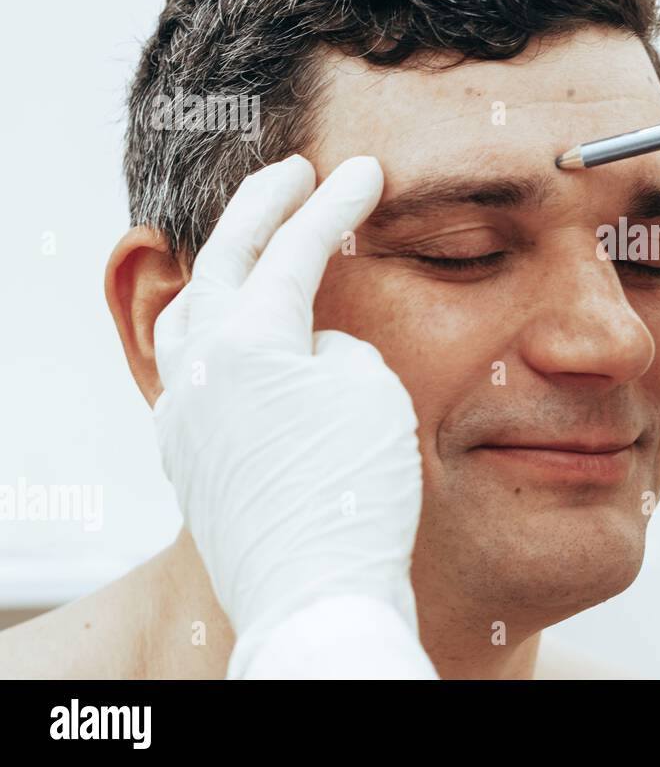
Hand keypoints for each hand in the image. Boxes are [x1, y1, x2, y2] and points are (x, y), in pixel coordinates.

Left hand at [152, 155, 423, 658]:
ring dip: (220, 268)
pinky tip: (237, 338)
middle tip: (294, 172)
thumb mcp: (370, 392)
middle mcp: (198, 369)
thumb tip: (310, 350)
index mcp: (246, 342)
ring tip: (247, 244)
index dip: (335, 204)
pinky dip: (214, 331)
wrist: (317, 595)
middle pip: (221, 261)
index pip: (294, 250)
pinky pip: (189, 369)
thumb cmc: (355, 496)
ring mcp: (183, 415)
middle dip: (260, 208)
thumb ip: (334, 346)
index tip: (365, 171)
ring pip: (187, 314)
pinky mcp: (187, 457)